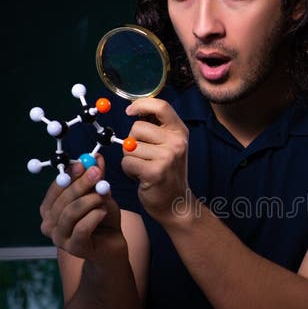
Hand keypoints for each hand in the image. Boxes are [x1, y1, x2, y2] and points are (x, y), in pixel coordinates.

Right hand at [39, 155, 122, 259]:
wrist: (113, 245)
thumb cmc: (102, 219)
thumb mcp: (99, 194)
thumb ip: (96, 178)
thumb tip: (96, 157)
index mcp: (49, 209)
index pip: (56, 188)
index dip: (69, 174)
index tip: (83, 162)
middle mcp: (49, 224)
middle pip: (63, 200)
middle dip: (81, 184)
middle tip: (97, 172)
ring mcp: (59, 238)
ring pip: (71, 212)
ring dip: (91, 201)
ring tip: (104, 198)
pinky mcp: (74, 248)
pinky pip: (82, 227)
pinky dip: (95, 216)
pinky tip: (103, 212)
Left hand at [122, 98, 193, 222]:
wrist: (177, 203)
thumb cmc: (168, 173)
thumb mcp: (170, 146)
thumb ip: (157, 128)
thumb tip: (135, 110)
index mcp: (180, 132)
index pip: (161, 106)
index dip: (141, 105)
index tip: (130, 112)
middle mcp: (176, 142)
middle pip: (137, 127)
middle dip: (131, 141)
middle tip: (142, 155)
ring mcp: (167, 157)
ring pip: (129, 146)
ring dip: (130, 158)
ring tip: (143, 167)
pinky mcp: (155, 172)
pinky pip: (127, 162)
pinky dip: (128, 170)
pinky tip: (140, 177)